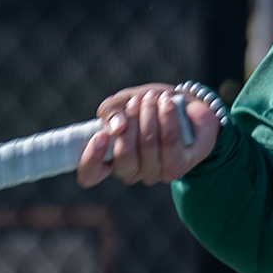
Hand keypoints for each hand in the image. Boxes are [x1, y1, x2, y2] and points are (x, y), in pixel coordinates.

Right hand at [75, 83, 220, 187]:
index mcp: (109, 160)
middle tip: (138, 100)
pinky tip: (167, 103)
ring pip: (148, 145)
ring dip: (150, 113)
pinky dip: (167, 117)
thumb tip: (116, 127)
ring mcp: (153, 174)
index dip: (90, 159)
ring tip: (154, 97)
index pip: (89, 175)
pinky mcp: (177, 168)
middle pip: (124, 155)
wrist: (183, 106)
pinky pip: (169, 142)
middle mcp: (129, 173)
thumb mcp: (124, 101)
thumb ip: (111, 111)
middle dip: (132, 120)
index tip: (100, 135)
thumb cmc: (148, 106)